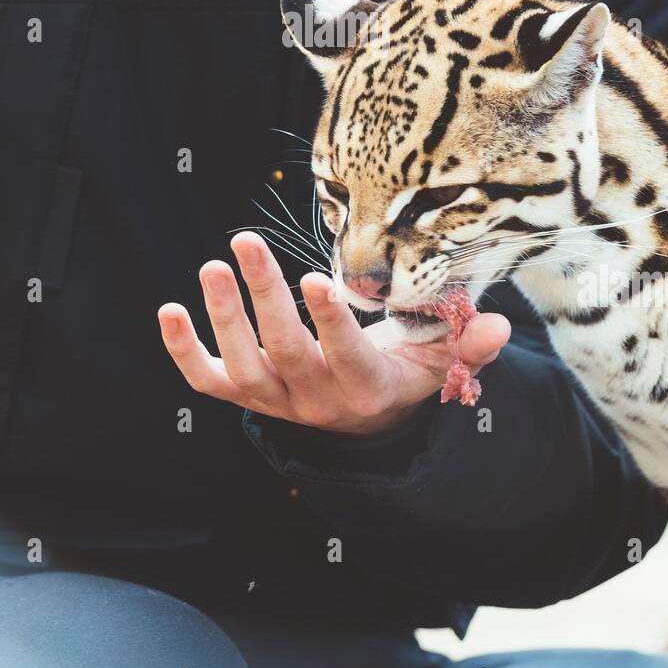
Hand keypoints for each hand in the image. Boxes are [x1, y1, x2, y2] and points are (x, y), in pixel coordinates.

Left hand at [157, 231, 510, 434]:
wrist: (362, 425)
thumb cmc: (402, 374)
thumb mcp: (438, 363)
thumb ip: (467, 345)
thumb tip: (499, 325)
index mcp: (365, 388)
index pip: (346, 357)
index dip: (332, 322)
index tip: (320, 278)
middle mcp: (315, 399)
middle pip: (285, 351)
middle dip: (264, 297)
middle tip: (245, 241)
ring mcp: (275, 400)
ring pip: (242, 364)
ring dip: (224, 316)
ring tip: (213, 264)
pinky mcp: (245, 396)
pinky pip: (207, 381)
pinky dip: (182, 351)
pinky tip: (167, 310)